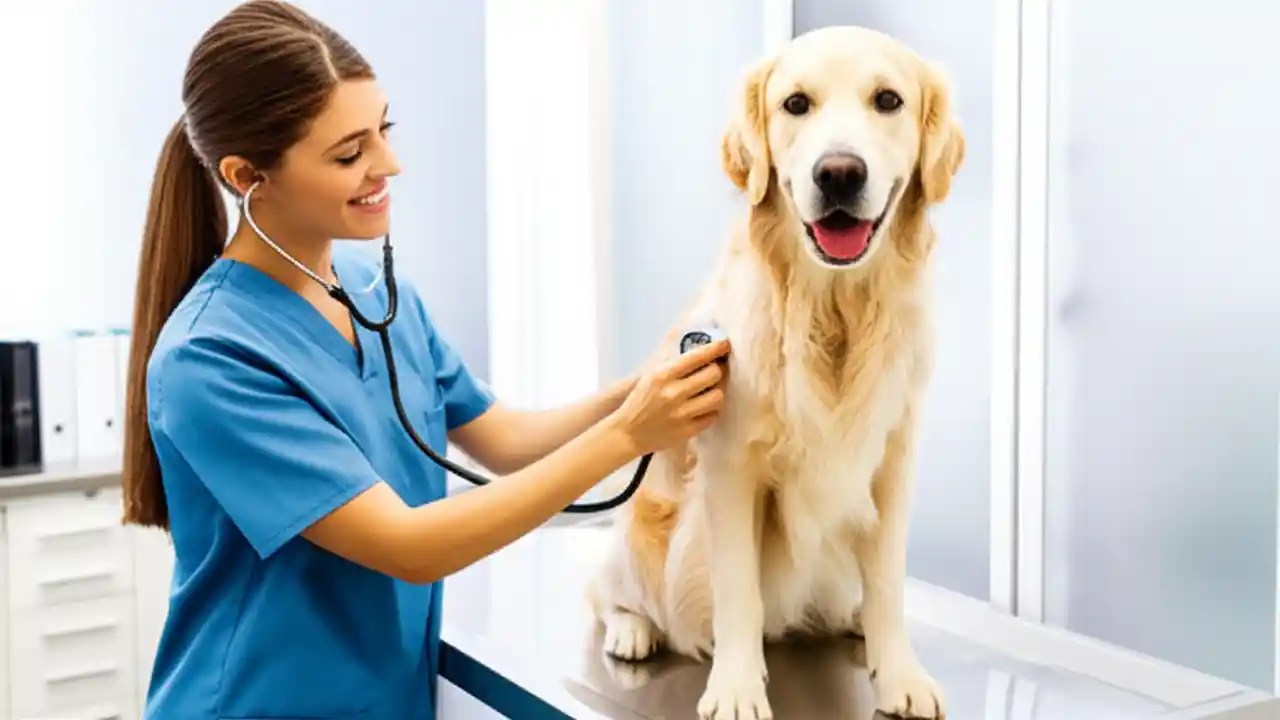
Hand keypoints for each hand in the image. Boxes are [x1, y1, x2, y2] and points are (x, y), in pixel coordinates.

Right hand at [609, 339, 729, 455]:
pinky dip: (711, 410)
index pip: (698, 356)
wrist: (628, 433)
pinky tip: (703, 407)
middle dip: (718, 370)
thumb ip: (671, 357)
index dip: (716, 348)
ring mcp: (681, 413)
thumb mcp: (650, 374)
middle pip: (714, 374)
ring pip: (718, 396)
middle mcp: (673, 393)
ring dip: (717, 391)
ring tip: (710, 390)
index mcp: (663, 374)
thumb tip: (688, 336)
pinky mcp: (687, 430)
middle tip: (716, 370)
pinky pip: (713, 416)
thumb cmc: (639, 401)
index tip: (724, 344)